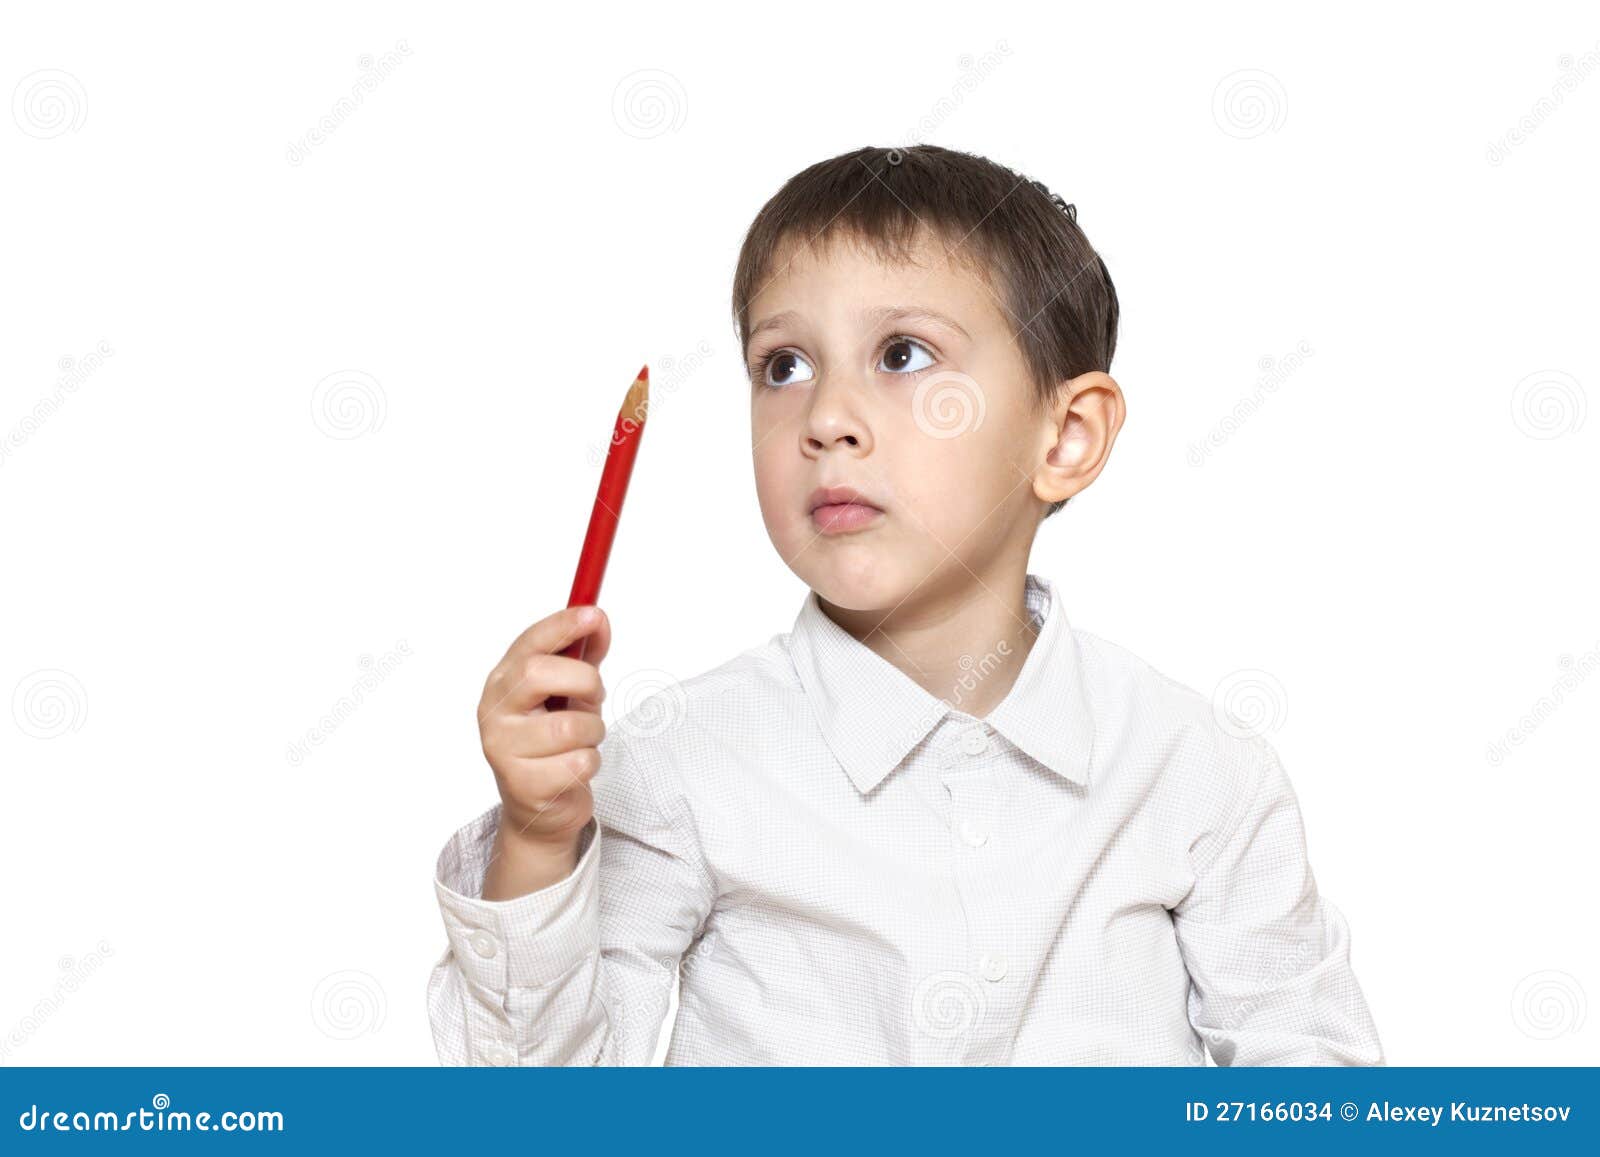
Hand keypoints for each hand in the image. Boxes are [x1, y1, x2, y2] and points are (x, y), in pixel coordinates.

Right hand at [477, 605, 609, 883]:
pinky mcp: (524, 786)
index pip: (529, 643)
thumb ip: (583, 654)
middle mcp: (494, 712)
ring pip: (571, 726)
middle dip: (585, 681)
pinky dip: (590, 763)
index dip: (562, 625)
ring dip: (593, 732)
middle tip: (594, 696)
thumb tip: (598, 619)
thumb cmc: (553, 741)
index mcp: (502, 682)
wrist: (539, 808)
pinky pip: (580, 763)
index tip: (595, 614)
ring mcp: (503, 750)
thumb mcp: (569, 692)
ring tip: (582, 741)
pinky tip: (574, 769)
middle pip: (540, 674)